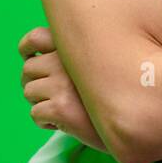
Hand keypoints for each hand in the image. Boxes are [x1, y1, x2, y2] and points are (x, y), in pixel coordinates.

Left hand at [18, 25, 106, 150]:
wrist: (134, 123)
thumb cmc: (116, 95)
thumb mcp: (98, 65)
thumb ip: (74, 55)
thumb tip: (36, 58)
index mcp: (74, 47)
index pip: (35, 38)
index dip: (26, 48)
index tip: (29, 57)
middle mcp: (66, 61)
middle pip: (28, 69)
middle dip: (32, 83)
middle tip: (47, 95)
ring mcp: (61, 84)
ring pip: (29, 93)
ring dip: (41, 104)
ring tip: (62, 110)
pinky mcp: (60, 108)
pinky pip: (35, 114)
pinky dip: (45, 122)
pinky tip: (64, 124)